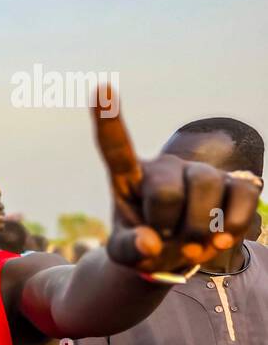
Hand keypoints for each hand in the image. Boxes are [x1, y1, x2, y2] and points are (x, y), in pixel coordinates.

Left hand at [95, 84, 261, 272]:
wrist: (178, 256)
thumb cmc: (144, 246)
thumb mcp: (124, 255)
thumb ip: (129, 250)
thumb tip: (151, 243)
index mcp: (128, 178)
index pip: (115, 147)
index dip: (109, 119)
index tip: (103, 88)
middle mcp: (165, 166)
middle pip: (165, 190)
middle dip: (166, 223)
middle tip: (165, 239)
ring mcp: (199, 171)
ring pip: (206, 188)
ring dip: (199, 229)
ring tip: (190, 244)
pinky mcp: (234, 181)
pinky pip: (242, 195)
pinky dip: (232, 225)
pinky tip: (219, 237)